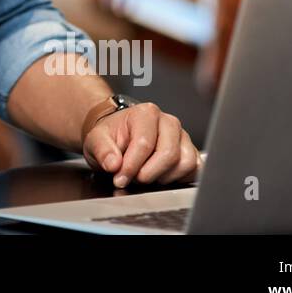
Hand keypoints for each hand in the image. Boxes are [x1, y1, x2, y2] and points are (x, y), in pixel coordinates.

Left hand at [82, 101, 200, 188]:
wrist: (119, 136)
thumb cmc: (112, 135)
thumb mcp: (97, 139)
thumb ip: (103, 150)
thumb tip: (114, 164)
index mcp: (146, 113)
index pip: (144, 143)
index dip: (131, 166)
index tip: (120, 177)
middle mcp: (168, 122)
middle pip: (168, 154)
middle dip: (148, 173)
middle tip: (133, 178)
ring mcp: (183, 137)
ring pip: (184, 163)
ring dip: (163, 177)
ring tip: (146, 175)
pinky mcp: (191, 151)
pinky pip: (194, 170)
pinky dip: (178, 179)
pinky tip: (160, 176)